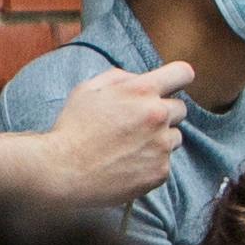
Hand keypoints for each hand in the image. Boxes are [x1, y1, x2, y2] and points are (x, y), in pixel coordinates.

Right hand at [21, 60, 190, 205]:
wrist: (62, 170)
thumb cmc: (72, 128)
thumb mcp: (88, 90)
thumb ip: (119, 78)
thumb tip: (141, 78)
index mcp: (141, 91)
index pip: (183, 73)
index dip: (177, 78)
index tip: (171, 86)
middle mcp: (157, 116)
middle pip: (180, 108)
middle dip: (162, 113)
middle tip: (135, 124)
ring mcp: (161, 145)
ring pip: (174, 137)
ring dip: (158, 139)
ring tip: (127, 147)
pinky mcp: (161, 170)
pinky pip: (165, 162)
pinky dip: (150, 163)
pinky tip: (126, 165)